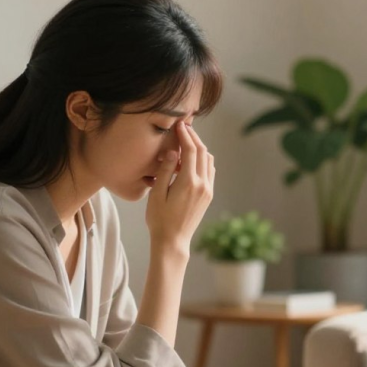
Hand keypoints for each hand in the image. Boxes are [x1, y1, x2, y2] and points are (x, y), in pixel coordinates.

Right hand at [145, 123, 214, 251]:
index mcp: (189, 182)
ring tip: (187, 141)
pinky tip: (192, 159)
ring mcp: (208, 190)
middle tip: (183, 127)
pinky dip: (203, 160)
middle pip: (202, 152)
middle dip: (194, 137)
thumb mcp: (157, 194)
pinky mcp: (208, 196)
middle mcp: (203, 185)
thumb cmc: (160, 219)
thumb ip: (165, 171)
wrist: (173, 241)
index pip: (191, 151)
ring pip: (209, 160)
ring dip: (200, 148)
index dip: (185, 135)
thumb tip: (173, 152)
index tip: (179, 124)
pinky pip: (210, 171)